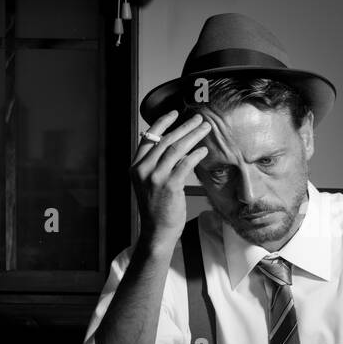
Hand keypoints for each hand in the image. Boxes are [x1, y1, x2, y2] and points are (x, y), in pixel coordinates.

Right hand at [131, 110, 211, 249]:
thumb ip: (157, 164)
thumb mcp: (149, 182)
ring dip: (193, 136)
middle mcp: (143, 170)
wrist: (157, 231)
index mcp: (136, 166)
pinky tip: (203, 150)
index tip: (175, 112)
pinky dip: (196, 154)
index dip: (162, 122)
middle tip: (199, 118)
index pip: (148, 138)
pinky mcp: (170, 186)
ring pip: (176, 149)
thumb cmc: (156, 207)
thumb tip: (175, 144)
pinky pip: (185, 164)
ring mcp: (155, 177)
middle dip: (185, 126)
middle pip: (166, 140)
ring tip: (205, 128)